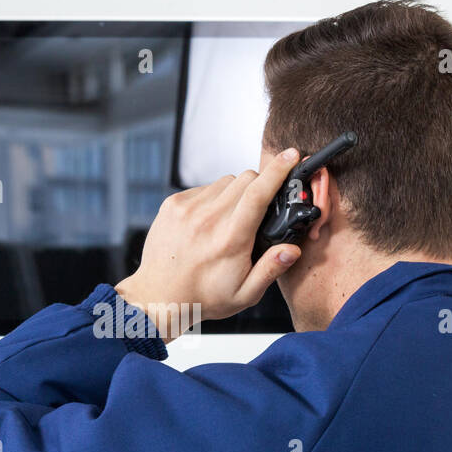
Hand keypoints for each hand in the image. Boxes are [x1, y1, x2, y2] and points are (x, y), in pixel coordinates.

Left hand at [115, 148, 302, 342]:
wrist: (159, 296)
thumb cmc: (204, 296)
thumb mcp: (245, 294)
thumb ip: (271, 269)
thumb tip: (292, 249)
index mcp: (230, 239)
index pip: (259, 193)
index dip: (278, 170)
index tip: (291, 155)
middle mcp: (207, 219)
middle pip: (245, 179)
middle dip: (259, 186)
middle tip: (257, 210)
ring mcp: (187, 209)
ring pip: (225, 182)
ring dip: (235, 193)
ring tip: (229, 220)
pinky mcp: (173, 204)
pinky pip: (203, 188)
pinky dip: (213, 198)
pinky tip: (209, 221)